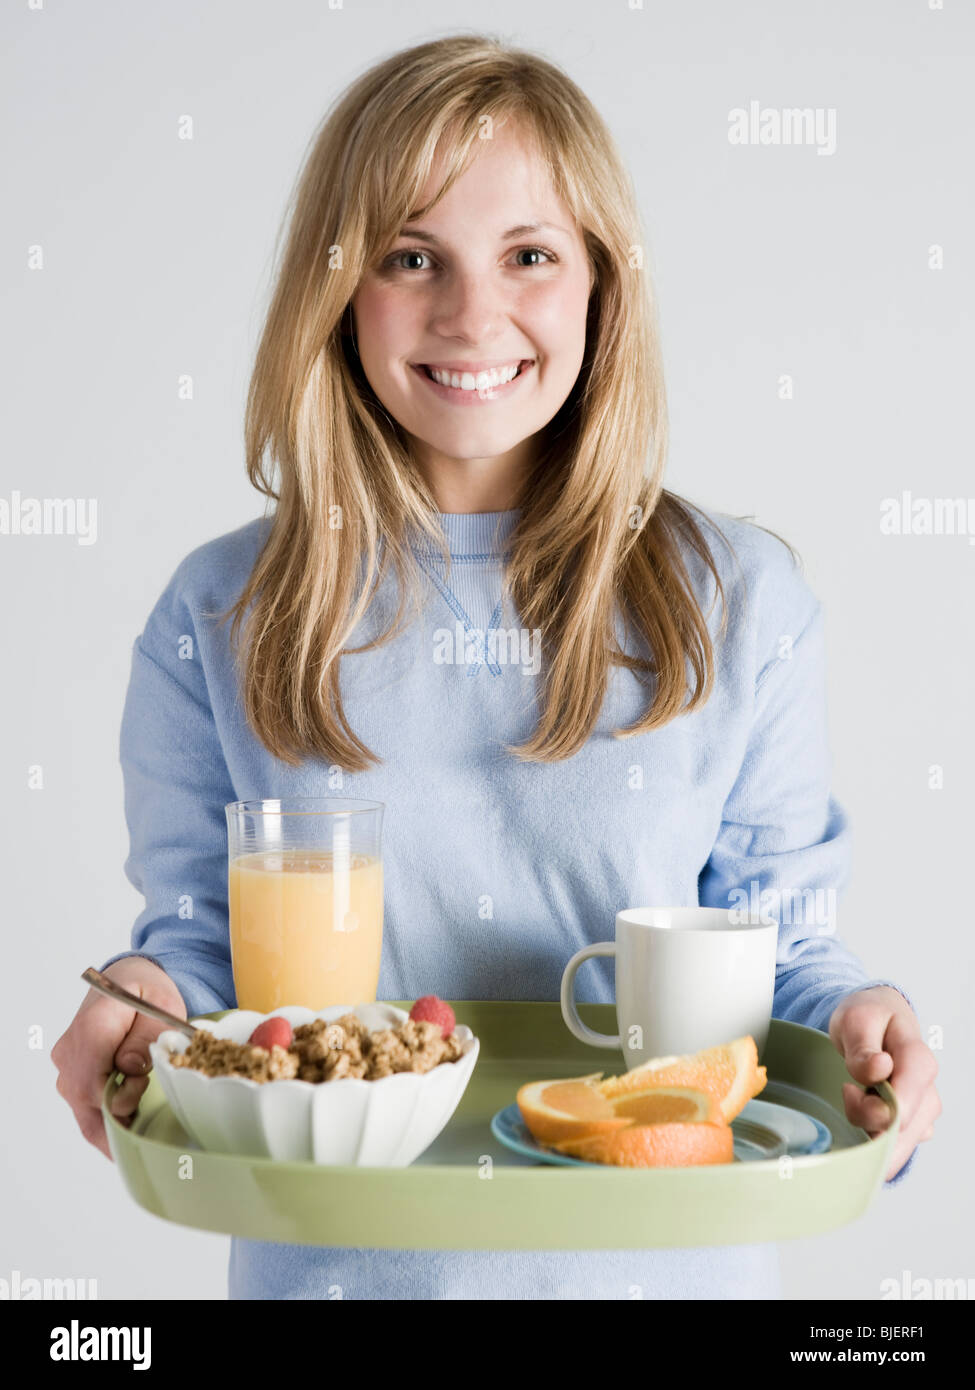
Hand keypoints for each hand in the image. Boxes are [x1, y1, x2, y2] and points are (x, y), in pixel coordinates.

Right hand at [51, 957, 186, 1159]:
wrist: (124, 980)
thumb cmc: (146, 992)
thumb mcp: (161, 1005)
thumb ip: (147, 1036)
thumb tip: (131, 1069)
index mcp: (91, 1030)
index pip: (94, 1087)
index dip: (123, 1097)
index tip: (145, 1081)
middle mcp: (70, 1053)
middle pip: (87, 1108)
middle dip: (122, 1122)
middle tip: (149, 1115)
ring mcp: (67, 1068)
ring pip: (86, 1117)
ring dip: (117, 1125)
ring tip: (145, 1117)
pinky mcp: (72, 1078)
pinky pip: (86, 1111)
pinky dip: (110, 1121)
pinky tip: (134, 1118)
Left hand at [828, 984, 939, 1180]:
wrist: (878, 1019)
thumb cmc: (869, 1019)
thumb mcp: (855, 1020)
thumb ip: (863, 1048)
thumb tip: (881, 1067)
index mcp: (919, 1061)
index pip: (905, 1104)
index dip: (873, 1108)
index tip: (849, 1089)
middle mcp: (928, 1092)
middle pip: (899, 1132)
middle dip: (865, 1122)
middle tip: (849, 1092)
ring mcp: (923, 1112)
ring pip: (895, 1145)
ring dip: (866, 1129)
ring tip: (857, 1095)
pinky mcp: (913, 1126)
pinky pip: (892, 1148)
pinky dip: (870, 1137)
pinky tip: (863, 1112)